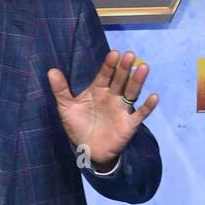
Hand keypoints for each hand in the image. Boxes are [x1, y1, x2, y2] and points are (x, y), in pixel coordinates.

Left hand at [47, 50, 158, 168]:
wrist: (88, 150)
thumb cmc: (78, 126)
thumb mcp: (67, 108)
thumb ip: (61, 90)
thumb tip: (51, 71)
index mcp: (98, 91)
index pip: (104, 75)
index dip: (109, 65)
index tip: (113, 54)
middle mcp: (112, 97)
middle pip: (120, 80)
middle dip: (124, 68)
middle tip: (129, 55)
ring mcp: (122, 109)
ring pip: (132, 92)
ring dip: (138, 81)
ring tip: (143, 67)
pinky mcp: (129, 124)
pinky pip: (141, 114)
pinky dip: (147, 106)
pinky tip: (154, 96)